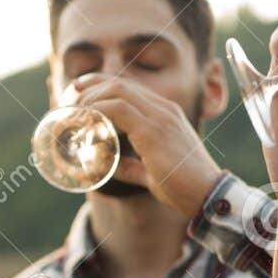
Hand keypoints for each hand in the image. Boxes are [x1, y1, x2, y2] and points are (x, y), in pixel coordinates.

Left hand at [70, 73, 221, 216]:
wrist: (207, 195)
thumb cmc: (183, 186)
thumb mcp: (151, 173)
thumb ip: (130, 166)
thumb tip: (107, 166)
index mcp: (166, 114)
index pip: (129, 87)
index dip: (101, 85)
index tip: (79, 93)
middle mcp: (164, 109)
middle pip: (119, 83)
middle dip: (90, 88)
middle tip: (70, 102)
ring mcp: (160, 117)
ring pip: (117, 91)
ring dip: (91, 100)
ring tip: (74, 115)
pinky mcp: (153, 132)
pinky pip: (118, 110)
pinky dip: (98, 113)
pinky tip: (87, 125)